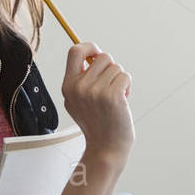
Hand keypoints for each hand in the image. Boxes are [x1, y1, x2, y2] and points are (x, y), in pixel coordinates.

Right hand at [62, 42, 133, 166]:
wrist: (106, 147)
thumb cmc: (96, 123)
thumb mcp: (77, 101)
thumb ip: (80, 79)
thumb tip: (92, 55)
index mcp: (67, 86)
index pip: (75, 51)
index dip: (89, 47)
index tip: (97, 53)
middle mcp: (79, 87)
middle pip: (102, 57)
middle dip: (110, 69)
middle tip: (109, 87)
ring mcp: (95, 91)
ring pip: (116, 67)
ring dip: (119, 80)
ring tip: (115, 98)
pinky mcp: (112, 96)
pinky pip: (125, 77)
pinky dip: (127, 87)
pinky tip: (122, 102)